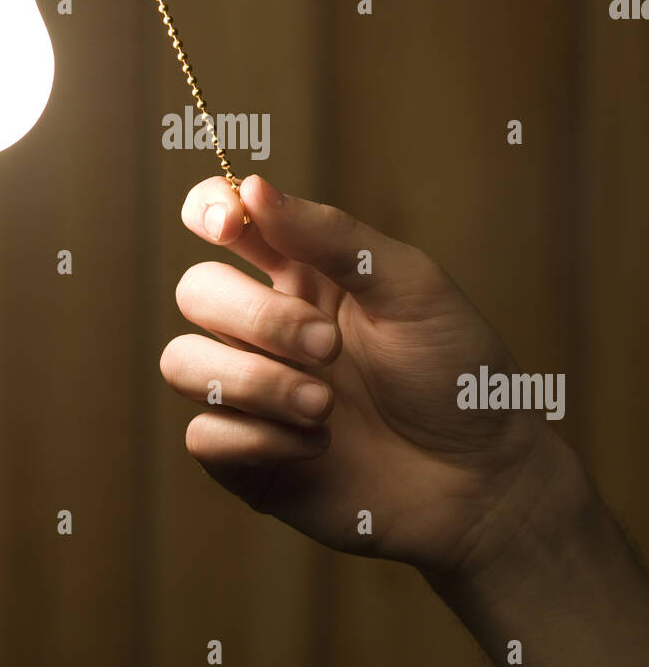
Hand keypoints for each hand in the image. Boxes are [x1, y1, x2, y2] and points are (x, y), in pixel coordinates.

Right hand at [160, 174, 581, 580]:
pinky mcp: (248, 458)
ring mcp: (251, 393)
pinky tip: (318, 448)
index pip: (223, 220)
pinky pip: (203, 436)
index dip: (208, 209)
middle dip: (257, 317)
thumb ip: (330, 235)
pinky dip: (257, 439)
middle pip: (196, 292)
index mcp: (300, 272)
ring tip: (325, 406)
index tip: (229, 224)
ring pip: (182, 364)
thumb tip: (254, 188)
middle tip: (330, 347)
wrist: (483, 478)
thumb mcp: (409, 285)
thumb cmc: (455, 372)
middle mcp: (265, 327)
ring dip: (253, 381)